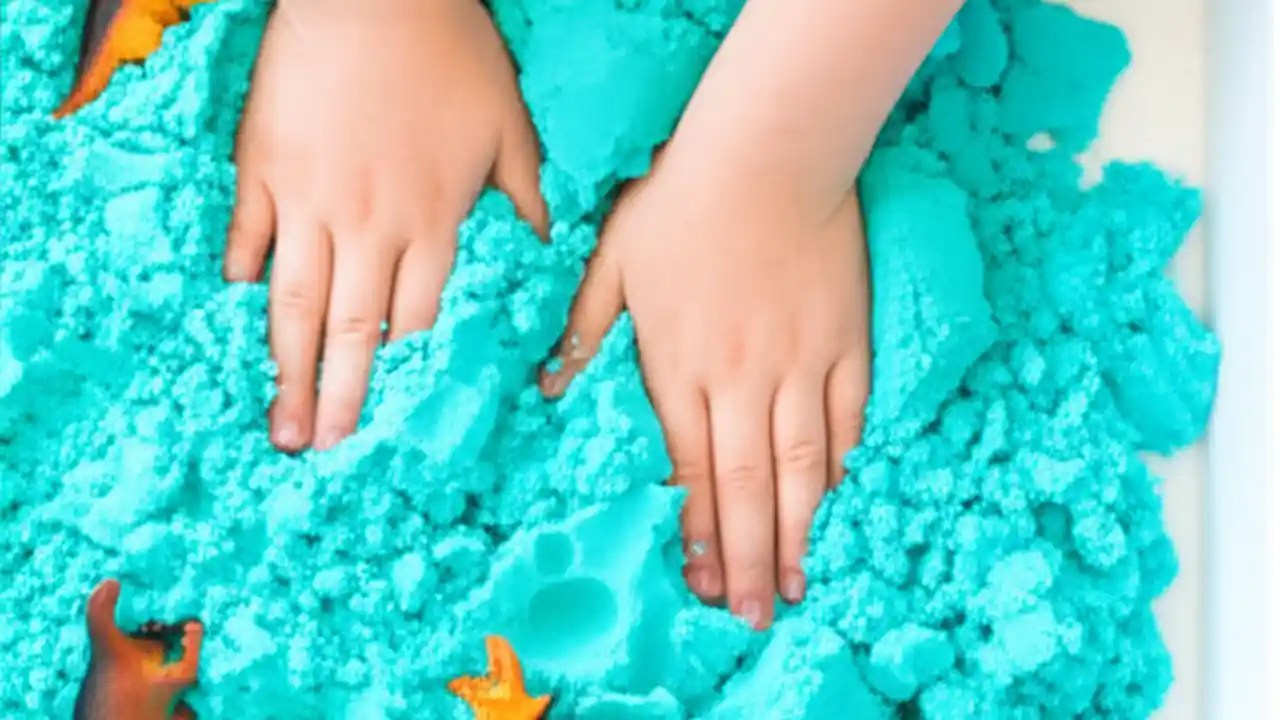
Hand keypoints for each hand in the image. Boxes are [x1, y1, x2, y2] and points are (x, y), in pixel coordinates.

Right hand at [225, 0, 546, 451]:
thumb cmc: (451, 52)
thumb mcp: (510, 125)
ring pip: (294, 300)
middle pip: (351, 329)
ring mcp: (308, 201)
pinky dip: (245, 269)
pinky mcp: (262, 168)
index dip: (404, 372)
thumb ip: (525, 193)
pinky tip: (239, 305)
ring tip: (280, 421)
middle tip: (324, 452)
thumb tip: (548, 241)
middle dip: (340, 397)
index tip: (396, 417)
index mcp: (431, 224)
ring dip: (288, 367)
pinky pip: (249, 233)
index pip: (414, 320)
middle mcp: (368, 228)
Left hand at [541, 149, 869, 628]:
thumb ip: (583, 330)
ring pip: (801, 463)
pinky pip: (847, 412)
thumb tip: (550, 387)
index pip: (689, 469)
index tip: (703, 582)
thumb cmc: (679, 201)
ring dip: (799, 528)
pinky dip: (841, 457)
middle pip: (747, 484)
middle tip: (757, 614)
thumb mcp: (612, 262)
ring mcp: (799, 361)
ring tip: (801, 581)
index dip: (696, 531)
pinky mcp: (844, 338)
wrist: (765, 152)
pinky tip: (837, 495)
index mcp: (679, 366)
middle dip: (750, 557)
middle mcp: (740, 378)